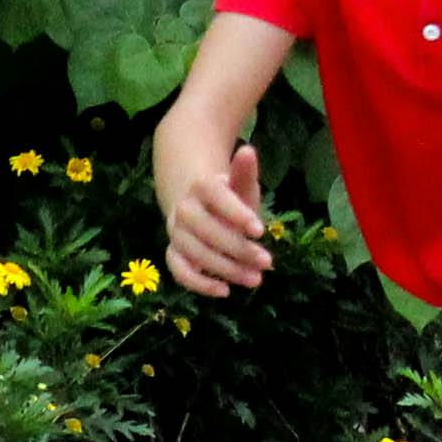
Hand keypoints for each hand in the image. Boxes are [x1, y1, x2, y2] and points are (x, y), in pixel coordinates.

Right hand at [160, 138, 273, 296]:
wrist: (197, 205)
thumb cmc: (227, 197)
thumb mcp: (240, 185)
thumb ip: (244, 173)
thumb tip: (248, 151)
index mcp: (201, 187)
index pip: (216, 196)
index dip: (236, 213)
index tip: (260, 230)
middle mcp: (184, 209)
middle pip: (206, 230)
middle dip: (238, 248)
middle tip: (267, 261)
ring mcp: (176, 233)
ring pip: (195, 253)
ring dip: (225, 269)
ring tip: (255, 279)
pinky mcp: (174, 254)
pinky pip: (179, 271)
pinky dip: (199, 284)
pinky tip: (225, 291)